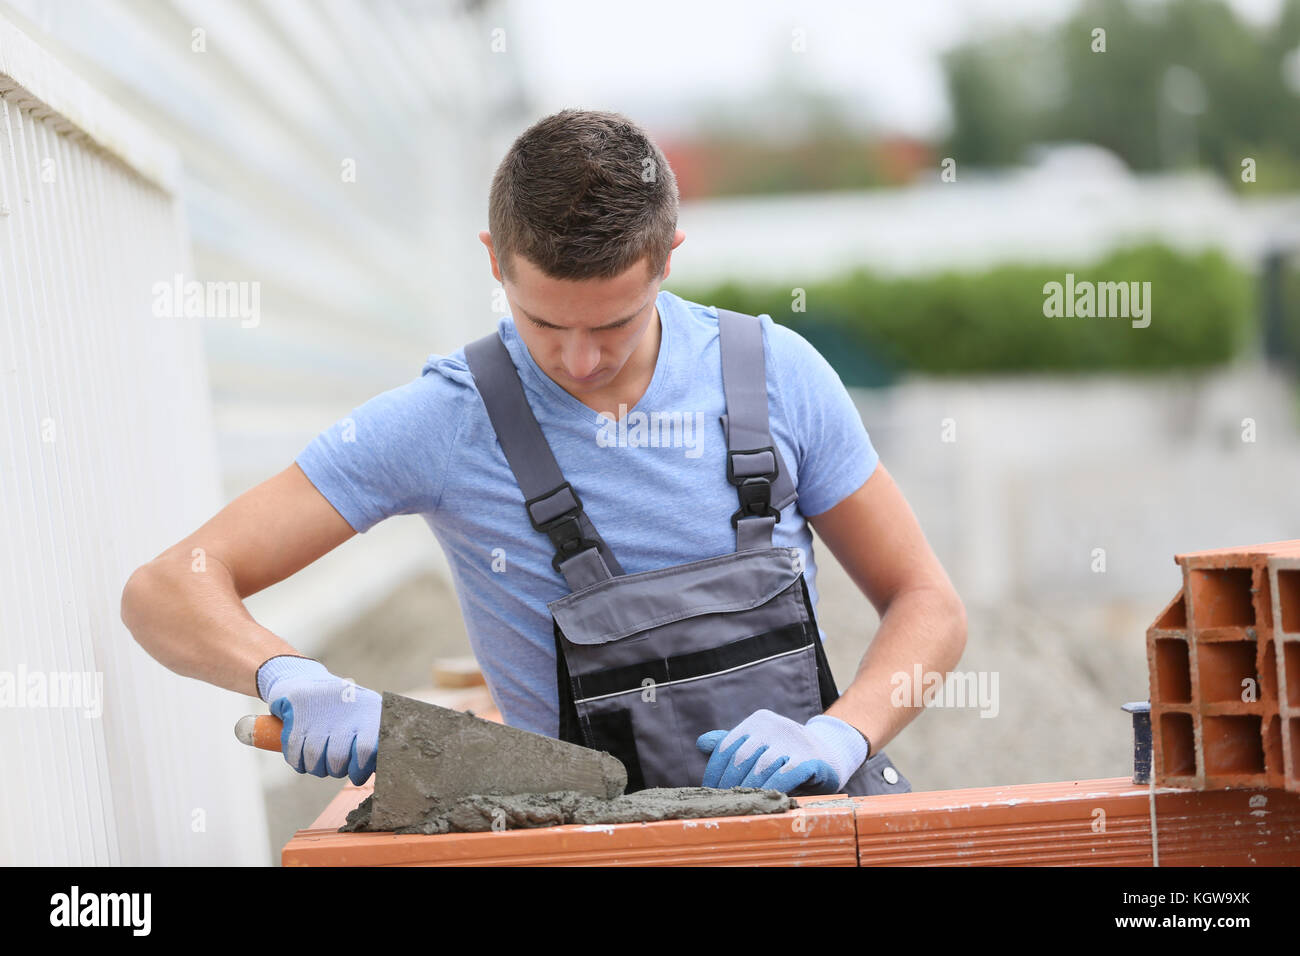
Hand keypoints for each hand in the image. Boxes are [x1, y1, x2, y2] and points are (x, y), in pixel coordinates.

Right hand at [256, 655, 380, 784]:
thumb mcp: (366, 714)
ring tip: (321, 758)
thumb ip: (378, 742)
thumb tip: (383, 767)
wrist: (304, 679)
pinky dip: (298, 762)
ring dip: (316, 767)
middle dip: (335, 770)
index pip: (366, 750)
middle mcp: (345, 708)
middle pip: (337, 760)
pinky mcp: (296, 715)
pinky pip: (295, 755)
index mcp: (368, 709)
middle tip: (336, 763)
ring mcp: (319, 712)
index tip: (356, 775)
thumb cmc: (344, 708)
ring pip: (314, 760)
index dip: (360, 770)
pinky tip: (304, 754)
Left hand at [696, 709, 867, 793]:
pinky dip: (772, 790)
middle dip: (729, 784)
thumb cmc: (788, 754)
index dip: (715, 772)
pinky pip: (785, 776)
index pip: (727, 747)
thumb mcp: (761, 745)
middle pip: (741, 758)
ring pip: (761, 768)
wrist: (830, 753)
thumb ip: (734, 745)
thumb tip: (701, 743)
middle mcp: (774, 726)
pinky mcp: (809, 758)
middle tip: (723, 803)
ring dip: (749, 790)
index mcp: (758, 721)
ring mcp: (793, 740)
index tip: (709, 792)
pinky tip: (765, 801)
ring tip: (741, 805)